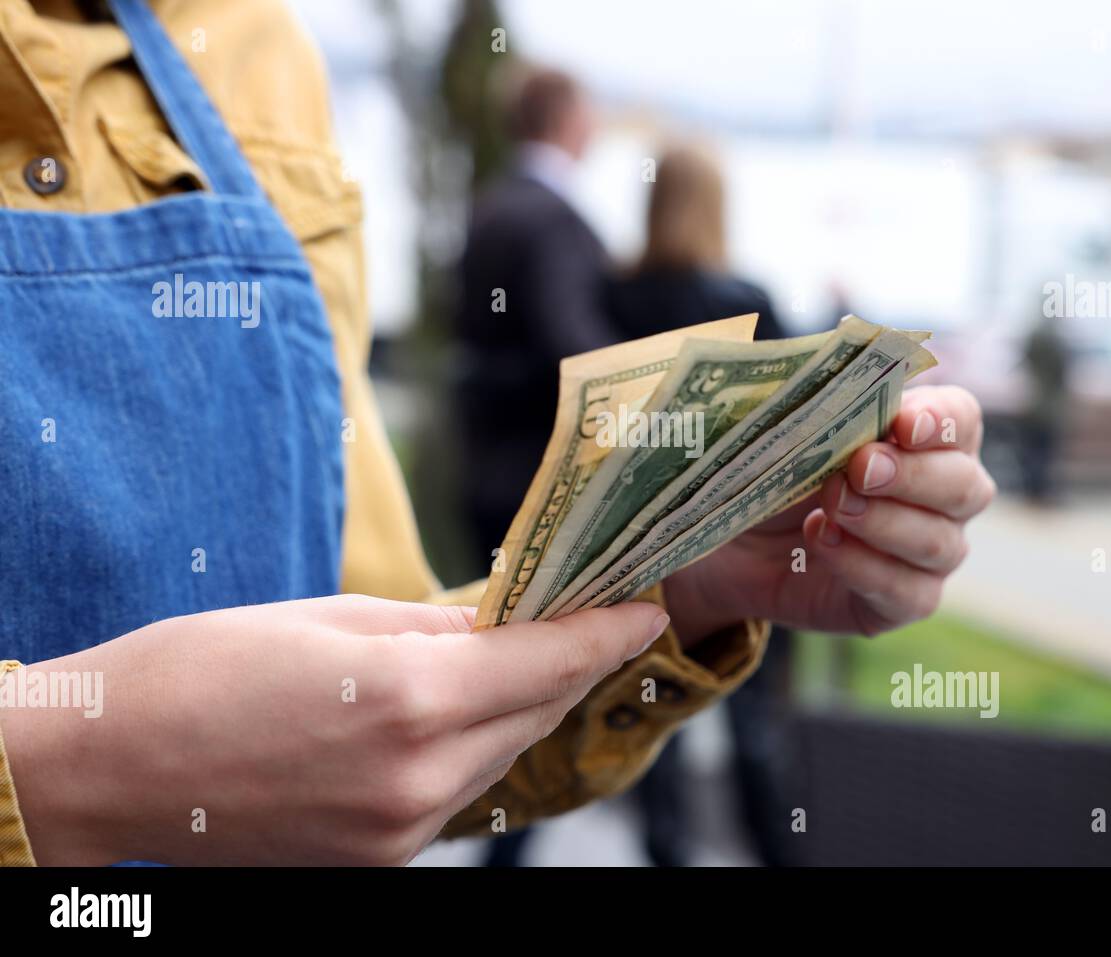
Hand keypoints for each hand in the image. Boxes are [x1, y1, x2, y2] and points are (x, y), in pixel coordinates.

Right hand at [0, 595, 667, 864]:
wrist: (103, 770)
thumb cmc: (198, 669)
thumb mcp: (325, 617)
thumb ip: (431, 628)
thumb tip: (498, 623)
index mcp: (407, 701)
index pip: (546, 662)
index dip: (605, 631)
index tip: (645, 607)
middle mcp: (417, 779)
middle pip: (534, 710)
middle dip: (570, 661)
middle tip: (591, 614)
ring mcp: (399, 831)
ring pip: (500, 754)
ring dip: (525, 704)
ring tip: (532, 653)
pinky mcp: (378, 858)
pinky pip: (456, 790)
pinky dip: (475, 745)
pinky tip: (465, 709)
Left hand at [665, 385, 993, 639]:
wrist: (730, 540)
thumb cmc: (772, 467)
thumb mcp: (785, 422)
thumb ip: (815, 392)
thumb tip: (832, 352)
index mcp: (929, 436)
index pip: (961, 420)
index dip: (939, 421)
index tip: (901, 423)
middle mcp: (946, 496)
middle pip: (964, 486)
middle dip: (912, 475)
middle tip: (860, 467)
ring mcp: (930, 553)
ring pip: (940, 544)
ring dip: (885, 522)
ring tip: (831, 506)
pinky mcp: (902, 601)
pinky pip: (908, 593)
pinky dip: (865, 567)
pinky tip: (821, 541)